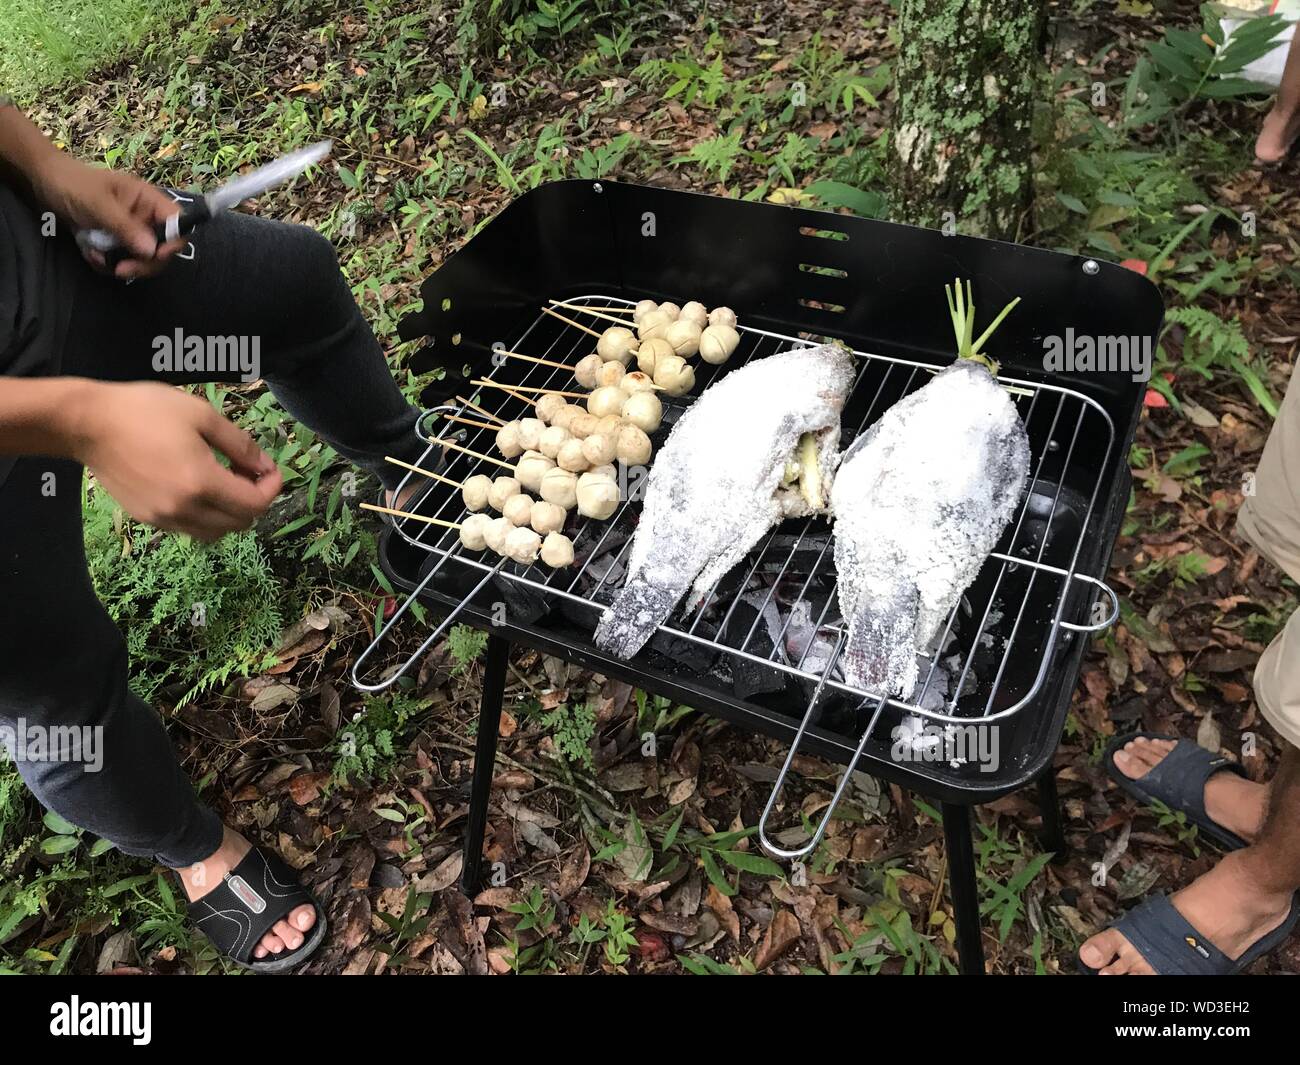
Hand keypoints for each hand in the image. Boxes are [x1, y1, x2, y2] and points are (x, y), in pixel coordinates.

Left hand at [32, 154, 188, 278]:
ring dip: (119, 264)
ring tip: (96, 256)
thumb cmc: (73, 184)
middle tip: (122, 269)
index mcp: (148, 201)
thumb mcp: (99, 204)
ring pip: (141, 259)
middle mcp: (145, 217)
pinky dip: (106, 263)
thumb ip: (126, 227)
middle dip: (143, 263)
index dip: (174, 241)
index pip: (177, 223)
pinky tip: (90, 254)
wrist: (44, 182)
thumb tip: (152, 251)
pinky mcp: (115, 242)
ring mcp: (130, 231)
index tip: (157, 255)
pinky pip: (121, 261)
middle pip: (162, 248)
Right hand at [70, 381, 281, 540]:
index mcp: (200, 483)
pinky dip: (206, 516)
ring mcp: (163, 518)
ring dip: (231, 513)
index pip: (254, 505)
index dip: (272, 488)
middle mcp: (184, 509)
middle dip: (254, 500)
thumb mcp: (202, 415)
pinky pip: (190, 529)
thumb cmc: (146, 410)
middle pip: (239, 523)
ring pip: (216, 532)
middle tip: (250, 471)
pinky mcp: (148, 518)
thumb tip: (265, 466)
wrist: (87, 424)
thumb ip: (240, 444)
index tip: (272, 469)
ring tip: (226, 481)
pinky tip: (199, 488)